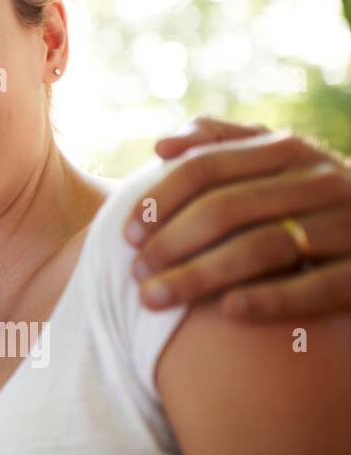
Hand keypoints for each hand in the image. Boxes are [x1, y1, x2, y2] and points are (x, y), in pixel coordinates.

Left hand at [126, 115, 350, 320]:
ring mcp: (350, 225)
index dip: (160, 199)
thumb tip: (161, 146)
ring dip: (200, 276)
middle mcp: (320, 181)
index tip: (125, 234)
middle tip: (133, 275)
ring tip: (154, 299)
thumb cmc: (306, 199)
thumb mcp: (273, 159)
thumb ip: (218, 141)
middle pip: (226, 209)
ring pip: (263, 248)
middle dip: (171, 244)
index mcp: (287, 149)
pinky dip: (271, 299)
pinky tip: (227, 312)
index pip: (207, 166)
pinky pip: (318, 287)